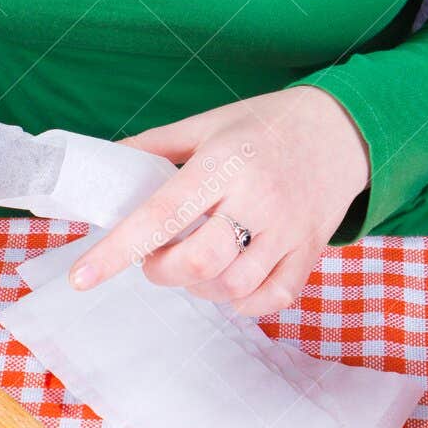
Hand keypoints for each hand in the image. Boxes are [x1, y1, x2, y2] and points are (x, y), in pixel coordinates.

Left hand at [66, 87, 370, 316]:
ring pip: (231, 286)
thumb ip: (153, 149)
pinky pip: (270, 298)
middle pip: (197, 263)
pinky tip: (228, 280)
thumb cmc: (263, 126)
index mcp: (224, 162)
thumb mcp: (206, 124)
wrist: (344, 128)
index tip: (83, 277)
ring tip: (191, 263)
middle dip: (160, 271)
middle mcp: (258, 197)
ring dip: (197, 286)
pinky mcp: (310, 252)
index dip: (118, 250)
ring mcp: (289, 229)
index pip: (161, 214)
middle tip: (155, 258)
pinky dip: (240, 302)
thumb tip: (103, 169)